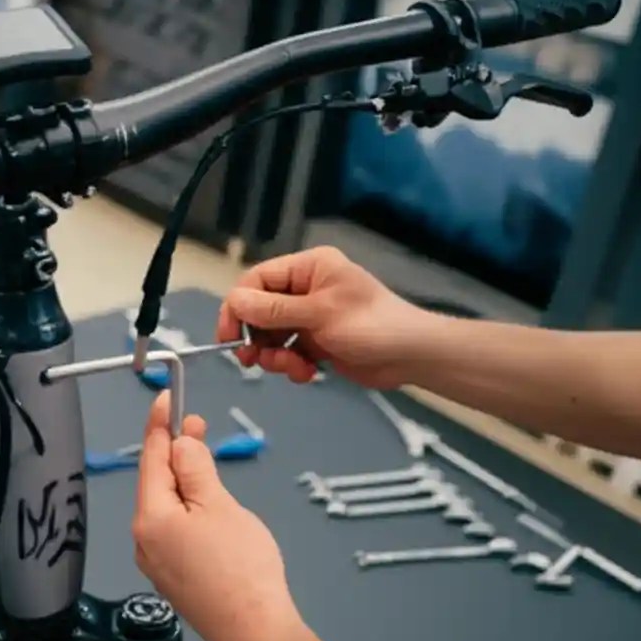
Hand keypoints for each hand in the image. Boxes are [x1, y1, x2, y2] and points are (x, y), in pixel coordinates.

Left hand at [132, 393, 301, 640]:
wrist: (255, 632)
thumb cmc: (241, 570)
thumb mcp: (219, 505)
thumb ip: (196, 470)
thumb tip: (180, 443)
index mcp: (150, 518)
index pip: (151, 458)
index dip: (159, 425)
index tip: (166, 399)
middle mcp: (144, 540)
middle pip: (155, 482)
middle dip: (175, 451)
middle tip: (196, 424)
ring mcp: (158, 562)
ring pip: (166, 506)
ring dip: (183, 480)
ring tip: (205, 460)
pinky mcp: (174, 577)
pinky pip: (174, 529)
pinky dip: (188, 508)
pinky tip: (206, 504)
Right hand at [217, 246, 433, 387]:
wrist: (411, 356)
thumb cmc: (371, 326)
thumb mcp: (319, 315)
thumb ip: (274, 310)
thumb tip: (234, 301)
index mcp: (308, 268)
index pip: (257, 280)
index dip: (238, 306)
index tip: (229, 335)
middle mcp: (306, 288)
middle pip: (259, 310)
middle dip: (257, 337)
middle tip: (252, 360)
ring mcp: (311, 316)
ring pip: (271, 335)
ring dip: (275, 355)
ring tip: (293, 367)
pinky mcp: (317, 342)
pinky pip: (288, 351)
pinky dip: (291, 364)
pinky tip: (308, 373)